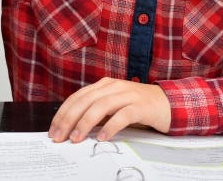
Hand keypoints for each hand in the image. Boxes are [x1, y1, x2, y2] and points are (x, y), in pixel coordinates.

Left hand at [49, 77, 170, 142]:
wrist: (169, 103)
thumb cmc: (139, 107)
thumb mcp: (114, 105)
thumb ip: (96, 111)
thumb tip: (73, 127)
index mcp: (105, 85)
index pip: (78, 96)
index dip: (63, 112)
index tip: (53, 129)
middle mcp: (114, 87)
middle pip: (85, 101)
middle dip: (69, 119)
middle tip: (59, 137)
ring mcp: (128, 95)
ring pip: (101, 106)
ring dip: (85, 123)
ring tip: (76, 138)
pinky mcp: (141, 106)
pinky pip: (123, 115)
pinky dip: (110, 126)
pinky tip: (103, 138)